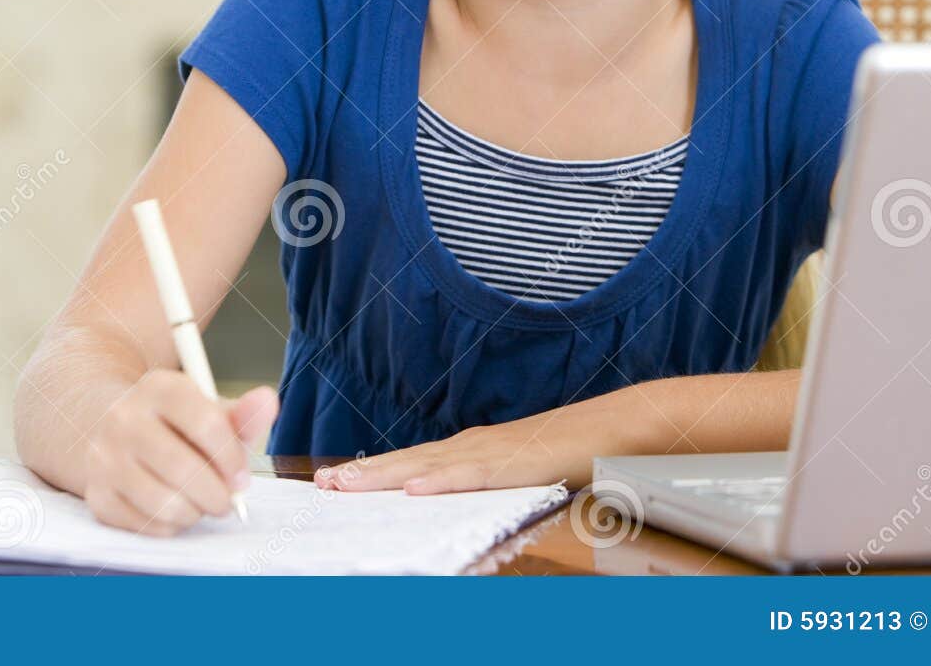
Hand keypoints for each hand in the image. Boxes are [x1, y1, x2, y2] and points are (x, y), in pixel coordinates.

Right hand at [83, 370, 276, 535]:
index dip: (231, 459)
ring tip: (200, 502)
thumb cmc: (175, 424)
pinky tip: (174, 508)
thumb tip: (268, 401)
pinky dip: (171, 526)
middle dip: (218, 495)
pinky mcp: (97, 495)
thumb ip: (243, 413)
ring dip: (196, 512)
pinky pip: (147, 526)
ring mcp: (105, 458)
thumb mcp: (208, 409)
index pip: (207, 424)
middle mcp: (124, 418)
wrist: (111, 428)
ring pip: (166, 504)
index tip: (241, 478)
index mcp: (160, 388)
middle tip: (226, 500)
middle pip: (186, 470)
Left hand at [313, 404, 612, 494]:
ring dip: (385, 475)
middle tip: (321, 483)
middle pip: (407, 461)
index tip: (333, 480)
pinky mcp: (513, 464)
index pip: (410, 462)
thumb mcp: (511, 473)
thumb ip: (479, 484)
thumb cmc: (563, 452)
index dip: (371, 471)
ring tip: (347, 484)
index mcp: (468, 449)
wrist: (608, 428)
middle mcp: (470, 445)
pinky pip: (471, 475)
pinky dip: (441, 481)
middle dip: (363, 473)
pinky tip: (414, 489)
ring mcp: (490, 452)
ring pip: (427, 466)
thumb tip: (445, 501)